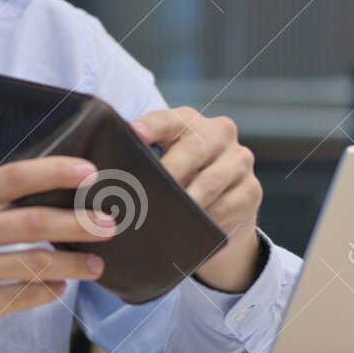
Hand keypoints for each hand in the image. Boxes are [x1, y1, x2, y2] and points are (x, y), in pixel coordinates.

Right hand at [0, 156, 116, 352]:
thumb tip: (50, 194)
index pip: (12, 176)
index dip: (56, 171)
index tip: (91, 172)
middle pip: (32, 222)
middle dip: (79, 222)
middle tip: (110, 223)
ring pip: (36, 264)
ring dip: (75, 264)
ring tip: (97, 264)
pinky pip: (25, 296)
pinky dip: (51, 292)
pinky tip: (63, 288)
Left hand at [133, 106, 264, 292]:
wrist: (222, 210)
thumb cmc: (180, 183)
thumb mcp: (163, 165)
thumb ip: (142, 160)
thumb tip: (101, 172)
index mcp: (190, 121)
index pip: (168, 119)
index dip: (151, 126)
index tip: (134, 135)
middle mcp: (220, 133)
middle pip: (192, 150)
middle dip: (167, 175)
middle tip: (142, 197)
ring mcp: (240, 160)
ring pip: (209, 183)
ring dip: (184, 204)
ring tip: (160, 220)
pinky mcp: (252, 190)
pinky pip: (226, 208)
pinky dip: (205, 221)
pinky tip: (187, 232)